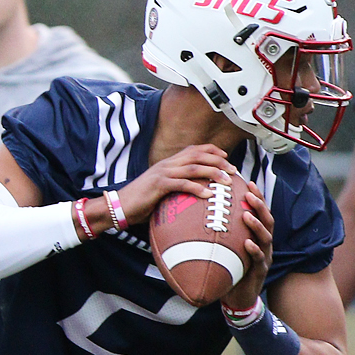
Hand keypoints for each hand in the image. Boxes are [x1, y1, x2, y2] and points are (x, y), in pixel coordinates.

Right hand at [112, 144, 228, 226]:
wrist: (120, 205)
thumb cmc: (142, 202)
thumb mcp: (162, 192)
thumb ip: (177, 189)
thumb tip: (194, 197)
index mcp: (169, 163)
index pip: (194, 149)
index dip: (212, 151)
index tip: (227, 157)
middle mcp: (168, 164)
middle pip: (198, 155)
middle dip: (219, 161)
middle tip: (234, 170)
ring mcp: (163, 173)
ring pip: (194, 167)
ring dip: (213, 172)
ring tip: (227, 181)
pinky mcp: (159, 185)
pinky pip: (182, 184)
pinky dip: (197, 188)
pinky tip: (208, 195)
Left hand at [221, 181, 273, 312]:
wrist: (238, 297)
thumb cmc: (232, 270)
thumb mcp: (227, 247)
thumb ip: (222, 232)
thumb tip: (201, 213)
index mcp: (258, 236)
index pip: (260, 212)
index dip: (256, 197)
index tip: (247, 181)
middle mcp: (264, 244)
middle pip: (267, 220)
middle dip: (260, 205)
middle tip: (248, 193)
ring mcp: (264, 257)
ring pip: (266, 237)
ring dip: (257, 224)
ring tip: (247, 215)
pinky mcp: (260, 272)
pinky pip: (259, 259)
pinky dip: (254, 250)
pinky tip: (247, 243)